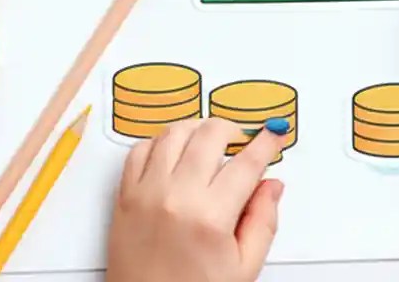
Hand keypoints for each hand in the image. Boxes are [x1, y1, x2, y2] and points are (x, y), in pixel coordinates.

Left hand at [107, 118, 287, 281]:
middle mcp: (176, 198)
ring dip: (197, 129)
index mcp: (211, 218)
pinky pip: (139, 149)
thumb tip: (272, 186)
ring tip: (210, 141)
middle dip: (233, 130)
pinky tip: (173, 152)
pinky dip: (160, 142)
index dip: (266, 143)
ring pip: (174, 133)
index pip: (247, 163)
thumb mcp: (243, 268)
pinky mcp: (124, 197)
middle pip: (209, 135)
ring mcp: (146, 193)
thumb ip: (263, 222)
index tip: (273, 134)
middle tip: (241, 141)